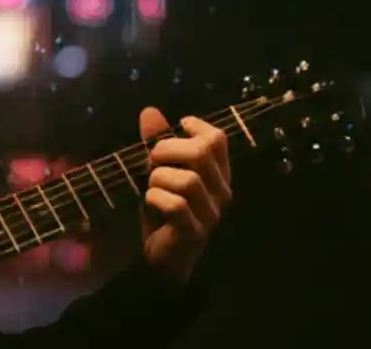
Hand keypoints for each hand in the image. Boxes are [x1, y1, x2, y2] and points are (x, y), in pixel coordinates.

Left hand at [137, 107, 231, 287]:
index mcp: (217, 173)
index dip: (195, 127)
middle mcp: (221, 192)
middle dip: (167, 150)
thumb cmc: (162, 210)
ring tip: (150, 186)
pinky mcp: (194, 232)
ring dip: (158, 178)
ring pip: (187, 180)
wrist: (161, 259)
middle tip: (151, 161)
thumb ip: (156, 143)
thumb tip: (149, 111)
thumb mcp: (158, 172)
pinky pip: (176, 205)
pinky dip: (155, 198)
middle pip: (202, 153)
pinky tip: (149, 203)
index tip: (177, 128)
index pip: (218, 139)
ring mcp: (210, 214)